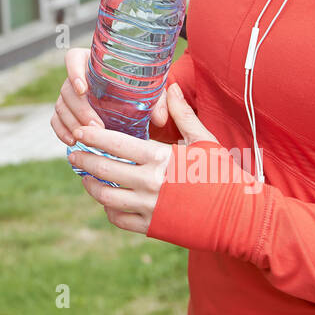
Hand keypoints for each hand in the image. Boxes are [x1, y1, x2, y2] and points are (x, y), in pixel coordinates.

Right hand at [50, 47, 174, 145]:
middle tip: (96, 125)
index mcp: (92, 61)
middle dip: (80, 109)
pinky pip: (56, 120)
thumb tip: (161, 119)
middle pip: (67, 88)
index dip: (74, 72)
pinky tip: (71, 141)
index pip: (73, 58)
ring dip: (72, 122)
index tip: (83, 89)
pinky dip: (61, 131)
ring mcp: (69, 94)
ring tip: (87, 137)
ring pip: (61, 106)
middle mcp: (76, 76)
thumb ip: (157, 101)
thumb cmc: (140, 88)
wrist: (134, 99)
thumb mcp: (150, 90)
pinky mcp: (66, 111)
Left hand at [66, 83, 217, 233]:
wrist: (240, 217)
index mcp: (160, 158)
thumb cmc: (223, 175)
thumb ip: (182, 114)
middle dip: (83, 160)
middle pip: (103, 170)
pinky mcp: (152, 227)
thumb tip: (170, 87)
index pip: (115, 144)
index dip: (93, 137)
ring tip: (85, 177)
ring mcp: (149, 207)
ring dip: (91, 185)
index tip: (80, 132)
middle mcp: (149, 183)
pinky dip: (108, 209)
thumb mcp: (204, 141)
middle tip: (73, 153)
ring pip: (105, 197)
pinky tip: (107, 199)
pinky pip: (118, 219)